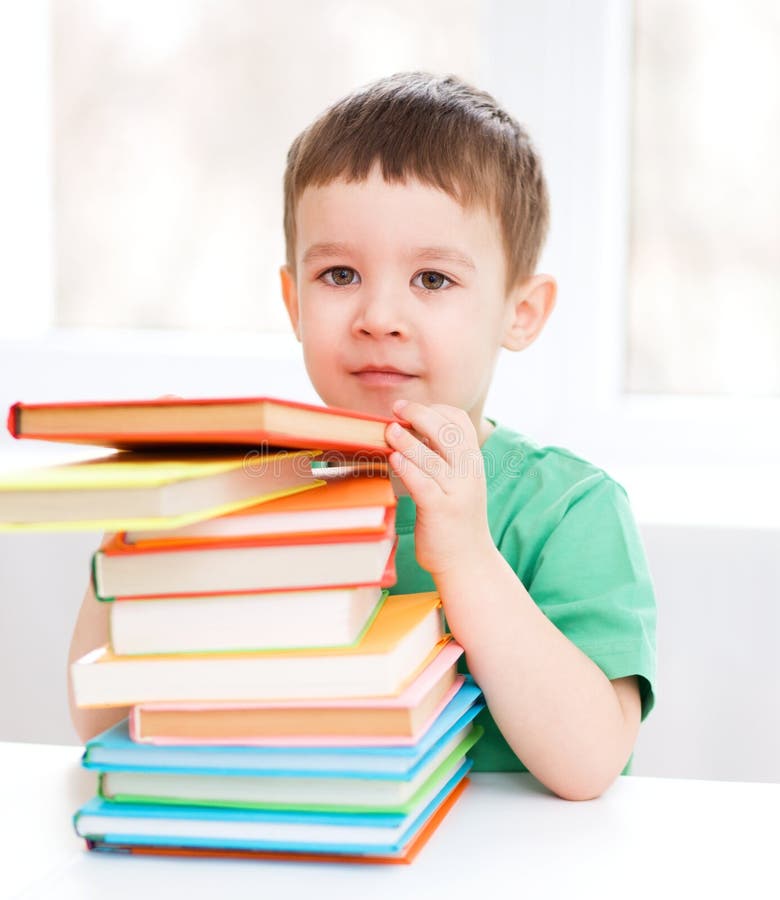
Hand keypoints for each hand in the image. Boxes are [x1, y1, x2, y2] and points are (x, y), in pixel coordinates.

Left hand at [385, 400, 493, 578]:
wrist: (468, 561)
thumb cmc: (455, 521)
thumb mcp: (458, 483)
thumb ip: (443, 459)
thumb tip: (410, 432)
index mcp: (473, 462)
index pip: (459, 422)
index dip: (435, 409)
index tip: (411, 408)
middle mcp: (468, 473)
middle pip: (447, 432)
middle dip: (420, 414)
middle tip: (397, 409)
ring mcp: (456, 491)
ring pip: (432, 456)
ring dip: (407, 440)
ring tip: (389, 430)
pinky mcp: (441, 510)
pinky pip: (423, 483)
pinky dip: (407, 468)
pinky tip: (393, 459)